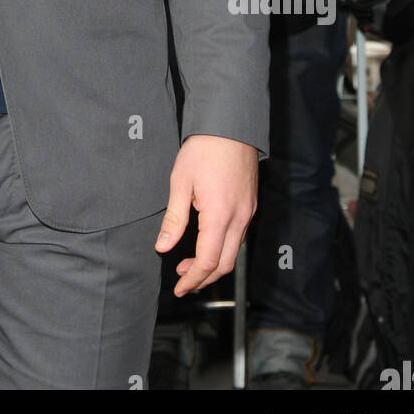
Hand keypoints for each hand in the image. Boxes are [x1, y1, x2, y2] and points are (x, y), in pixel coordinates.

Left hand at [155, 134, 257, 295]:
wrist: (230, 125)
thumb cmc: (203, 149)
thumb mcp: (180, 182)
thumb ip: (174, 219)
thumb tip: (163, 247)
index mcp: (220, 215)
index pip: (208, 261)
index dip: (192, 279)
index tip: (179, 288)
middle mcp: (240, 218)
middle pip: (226, 264)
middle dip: (204, 278)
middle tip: (183, 281)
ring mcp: (248, 211)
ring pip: (234, 251)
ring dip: (214, 263)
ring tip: (190, 264)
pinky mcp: (251, 204)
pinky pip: (239, 236)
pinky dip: (223, 248)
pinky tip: (207, 242)